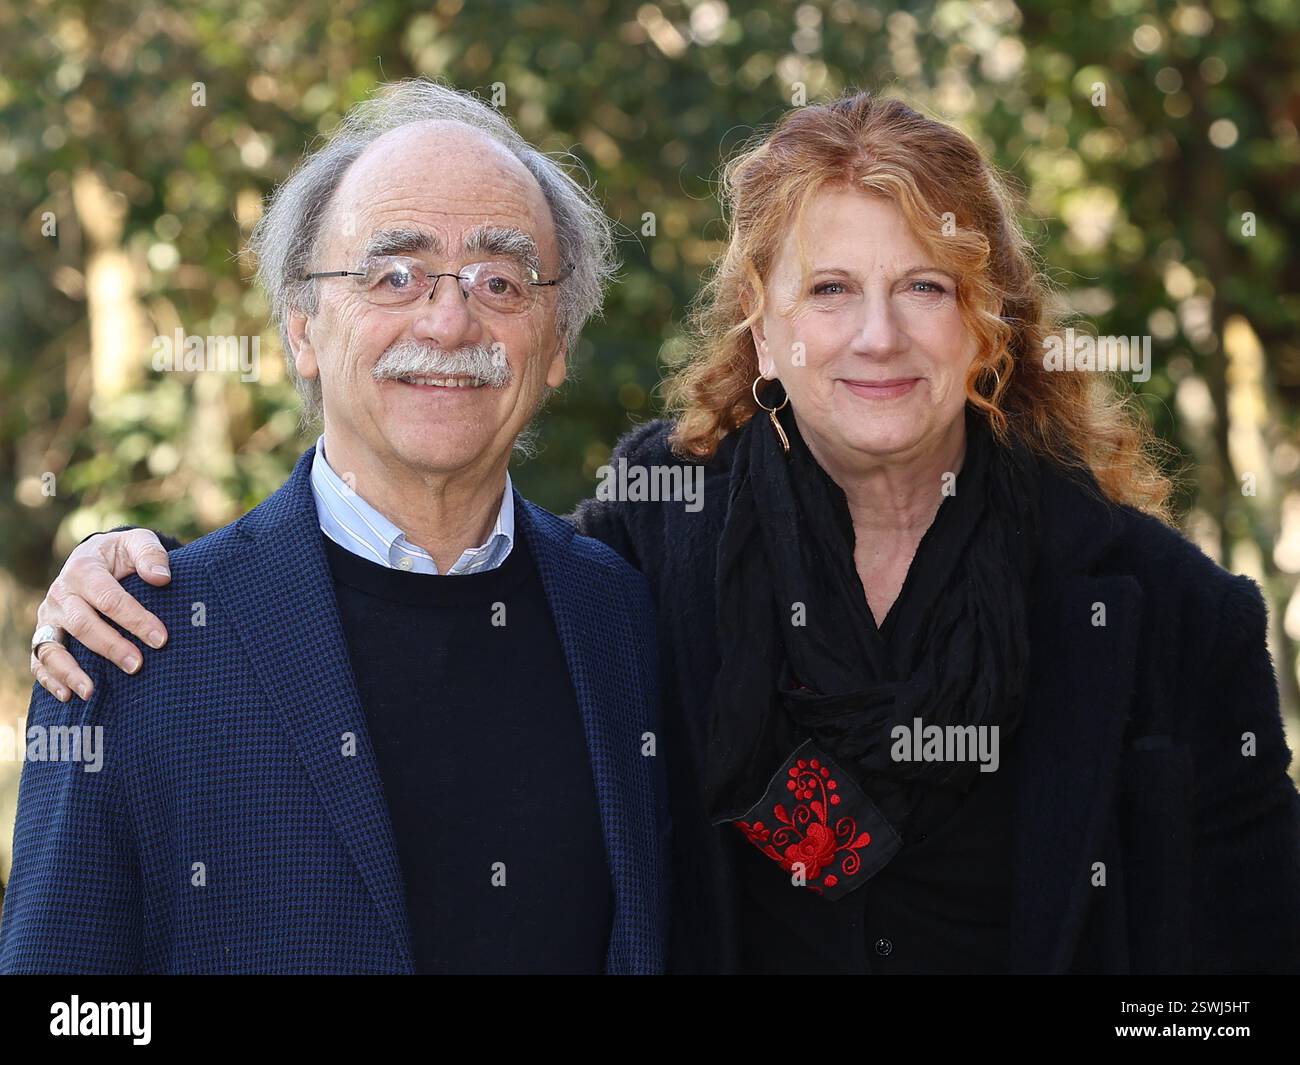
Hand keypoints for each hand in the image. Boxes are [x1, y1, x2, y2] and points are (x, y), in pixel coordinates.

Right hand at [31, 529, 171, 701]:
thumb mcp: (137, 543)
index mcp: (84, 569)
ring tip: (92, 691)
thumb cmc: (121, 555)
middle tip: (137, 665)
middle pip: (82, 624)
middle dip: (110, 647)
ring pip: (53, 646)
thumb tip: (161, 578)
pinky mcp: (45, 634)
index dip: (135, 619)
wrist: (94, 558)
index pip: (109, 598)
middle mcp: (61, 594)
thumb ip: (150, 554)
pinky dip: (49, 679)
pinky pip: (39, 660)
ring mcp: (49, 617)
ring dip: (70, 671)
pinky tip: (68, 695)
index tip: (161, 639)